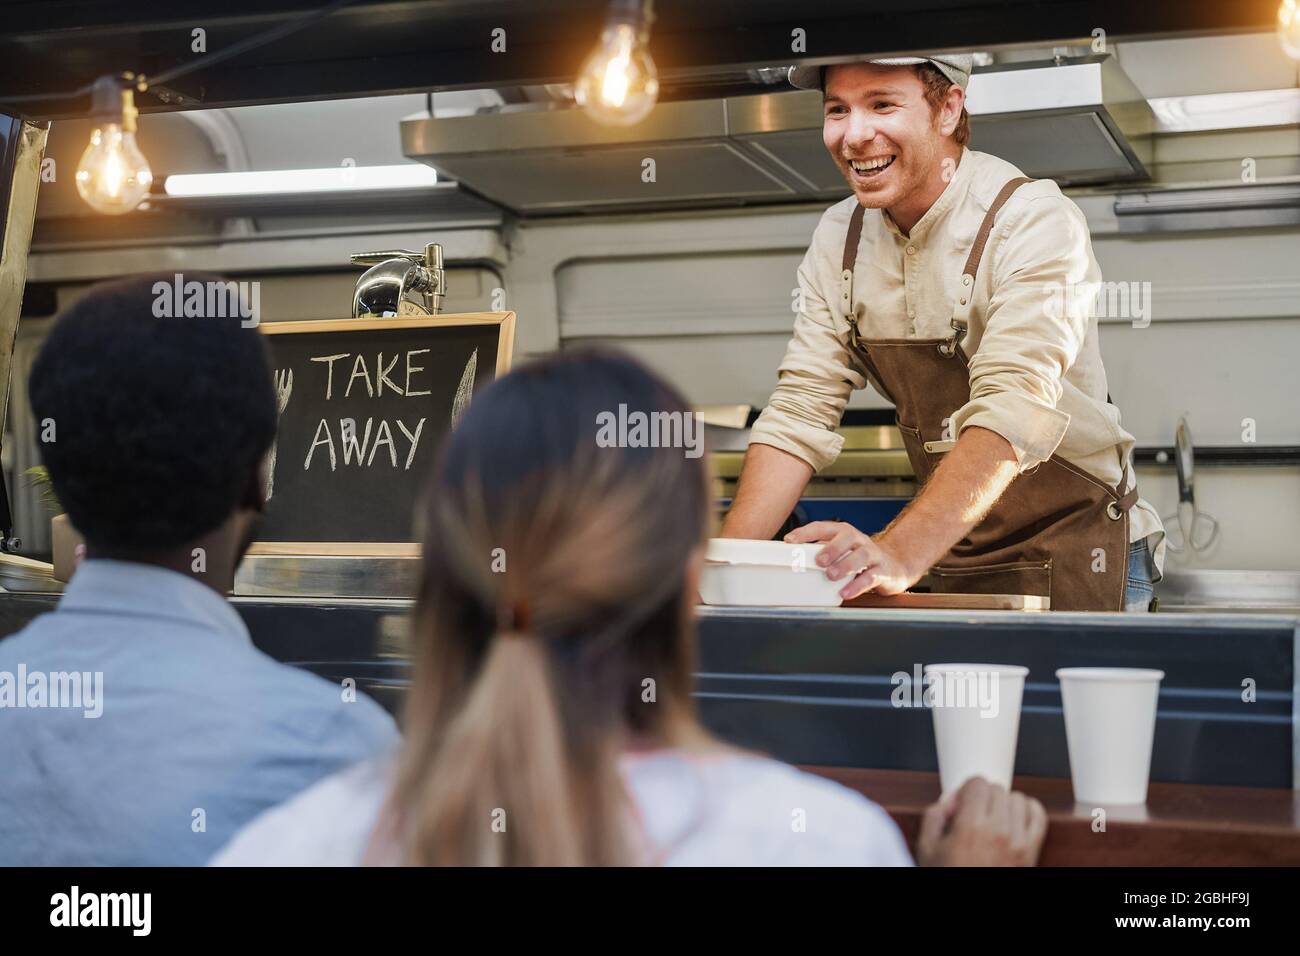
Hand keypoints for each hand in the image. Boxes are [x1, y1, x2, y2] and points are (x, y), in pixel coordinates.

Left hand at [784, 521, 920, 599]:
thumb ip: (819, 552)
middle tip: (819, 560)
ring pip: (861, 556)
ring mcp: (872, 554)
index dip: (806, 532)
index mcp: (843, 532)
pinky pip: (871, 577)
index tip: (789, 541)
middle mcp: (858, 540)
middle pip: (846, 537)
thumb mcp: (840, 551)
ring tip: (831, 576)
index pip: (823, 527)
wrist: (894, 566)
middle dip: (832, 548)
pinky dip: (857, 585)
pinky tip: (845, 592)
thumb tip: (788, 560)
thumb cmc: (858, 558)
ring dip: (845, 565)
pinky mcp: (883, 571)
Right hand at [915, 776, 1047, 866]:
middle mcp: (998, 830)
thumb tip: (950, 800)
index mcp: (971, 826)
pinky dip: (1028, 811)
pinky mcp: (1031, 850)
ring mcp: (1018, 840)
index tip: (962, 803)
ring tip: (994, 819)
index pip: (977, 783)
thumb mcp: (928, 848)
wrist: (974, 908)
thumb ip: (933, 816)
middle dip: (983, 797)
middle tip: (974, 813)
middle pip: (996, 789)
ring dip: (1004, 804)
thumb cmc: (951, 876)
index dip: (966, 790)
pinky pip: (1038, 815)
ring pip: (1017, 798)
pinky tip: (1014, 819)